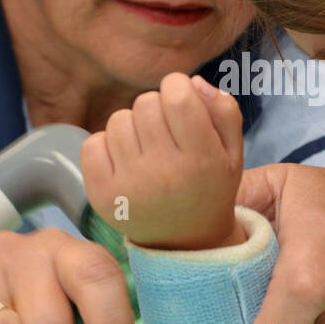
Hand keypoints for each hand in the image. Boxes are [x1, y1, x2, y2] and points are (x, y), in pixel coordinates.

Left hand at [81, 72, 244, 249]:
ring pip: (118, 120)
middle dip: (156, 108)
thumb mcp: (232, 151)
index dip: (177, 87)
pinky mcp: (103, 196)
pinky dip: (106, 146)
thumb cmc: (208, 185)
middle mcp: (164, 173)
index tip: (181, 102)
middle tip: (165, 132)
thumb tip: (190, 81)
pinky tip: (125, 161)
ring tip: (147, 149)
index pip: (176, 95)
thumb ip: (223, 110)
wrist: (185, 242)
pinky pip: (92, 143)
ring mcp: (129, 186)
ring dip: (132, 127)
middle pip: (145, 103)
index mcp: (201, 159)